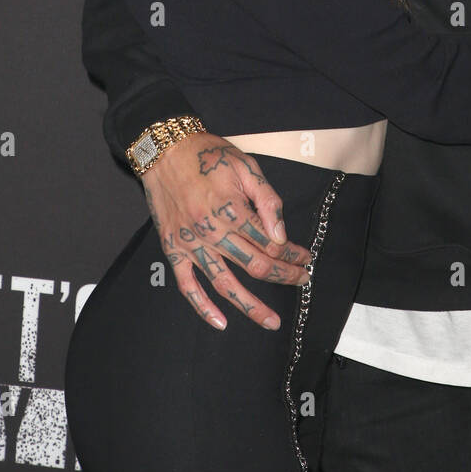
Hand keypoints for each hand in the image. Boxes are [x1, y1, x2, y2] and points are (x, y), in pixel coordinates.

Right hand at [139, 133, 311, 331]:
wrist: (165, 149)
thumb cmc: (208, 154)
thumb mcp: (246, 166)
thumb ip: (267, 200)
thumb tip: (281, 235)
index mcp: (231, 209)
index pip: (270, 242)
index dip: (292, 252)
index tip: (305, 257)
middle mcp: (211, 231)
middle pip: (254, 265)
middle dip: (283, 276)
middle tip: (301, 280)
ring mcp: (190, 243)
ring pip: (225, 283)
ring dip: (251, 305)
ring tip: (271, 321)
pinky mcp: (172, 249)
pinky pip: (187, 285)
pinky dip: (202, 306)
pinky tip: (220, 322)